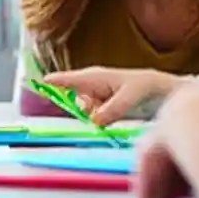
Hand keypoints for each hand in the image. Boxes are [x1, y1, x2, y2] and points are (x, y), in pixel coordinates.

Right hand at [43, 67, 185, 124]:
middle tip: (92, 110)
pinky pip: (91, 116)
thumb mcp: (129, 99)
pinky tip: (112, 117)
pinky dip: (96, 121)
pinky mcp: (101, 108)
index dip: (50, 83)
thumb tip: (93, 121)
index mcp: (93, 77)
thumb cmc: (145, 88)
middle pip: (69, 97)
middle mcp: (90, 86)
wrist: (162, 92)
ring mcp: (95, 97)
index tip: (36, 85)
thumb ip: (110, 110)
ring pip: (81, 110)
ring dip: (89, 116)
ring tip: (113, 112)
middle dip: (73, 106)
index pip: (66, 79)